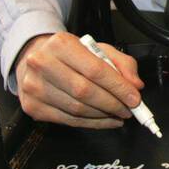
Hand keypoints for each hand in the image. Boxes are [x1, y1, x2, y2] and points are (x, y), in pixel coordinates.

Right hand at [14, 31, 143, 127]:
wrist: (36, 59)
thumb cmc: (70, 55)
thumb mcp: (99, 49)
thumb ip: (122, 63)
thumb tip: (135, 85)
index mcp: (61, 44)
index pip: (95, 70)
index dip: (118, 87)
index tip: (134, 98)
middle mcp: (42, 63)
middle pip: (85, 92)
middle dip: (112, 104)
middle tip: (128, 109)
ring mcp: (34, 86)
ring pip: (77, 109)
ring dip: (103, 116)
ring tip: (118, 114)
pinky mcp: (32, 106)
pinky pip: (68, 120)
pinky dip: (91, 124)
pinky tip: (104, 120)